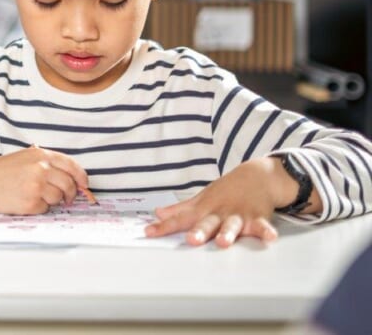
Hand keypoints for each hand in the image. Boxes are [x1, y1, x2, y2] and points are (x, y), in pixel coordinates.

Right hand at [0, 146, 88, 214]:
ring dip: (51, 200)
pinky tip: (25, 200)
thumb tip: (73, 178)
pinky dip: (38, 208)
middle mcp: (41, 169)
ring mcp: (36, 187)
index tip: (83, 185)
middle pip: (69, 185)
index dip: (81, 178)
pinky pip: (45, 209)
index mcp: (41, 155)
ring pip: (58, 198)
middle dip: (69, 194)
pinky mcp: (30, 203)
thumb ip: (48, 163)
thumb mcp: (26, 156)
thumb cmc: (4, 169)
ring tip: (35, 195)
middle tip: (65, 198)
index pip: (72, 166)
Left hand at [145, 157, 287, 247]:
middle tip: (191, 240)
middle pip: (207, 223)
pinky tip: (269, 237)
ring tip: (224, 242)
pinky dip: (266, 231)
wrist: (256, 176)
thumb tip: (158, 214)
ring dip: (228, 233)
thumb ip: (180, 209)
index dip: (164, 227)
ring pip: (232, 226)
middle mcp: (219, 213)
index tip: (148, 233)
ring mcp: (238, 215)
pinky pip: (262, 226)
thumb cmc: (226, 191)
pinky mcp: (257, 217)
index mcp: (203, 210)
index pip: (180, 219)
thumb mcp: (201, 199)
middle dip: (199, 232)